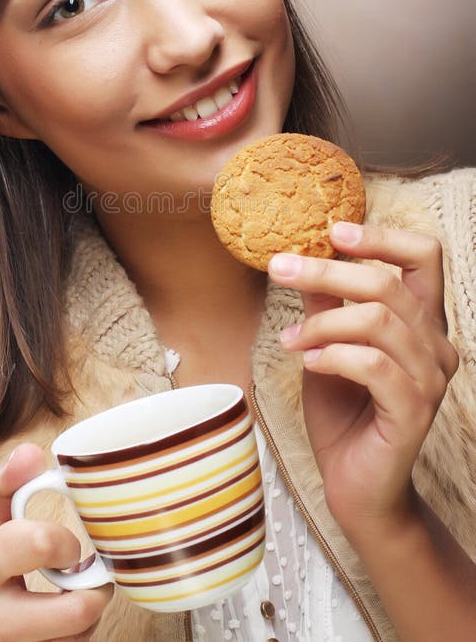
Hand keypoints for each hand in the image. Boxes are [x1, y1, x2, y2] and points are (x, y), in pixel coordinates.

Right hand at [0, 444, 111, 641]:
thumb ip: (5, 487)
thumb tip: (32, 452)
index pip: (41, 545)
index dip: (68, 543)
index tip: (70, 546)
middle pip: (73, 612)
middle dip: (95, 590)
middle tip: (88, 574)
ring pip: (76, 638)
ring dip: (86, 615)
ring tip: (71, 595)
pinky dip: (75, 636)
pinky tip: (60, 621)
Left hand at [268, 222, 457, 540]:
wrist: (355, 484)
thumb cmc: (343, 412)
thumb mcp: (327, 345)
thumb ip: (325, 303)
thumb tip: (303, 256)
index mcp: (421, 322)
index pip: (424, 257)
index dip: (382, 236)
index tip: (334, 231)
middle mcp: (435, 345)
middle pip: (387, 283)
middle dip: (327, 270)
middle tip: (280, 268)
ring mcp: (429, 379)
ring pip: (377, 320)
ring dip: (323, 322)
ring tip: (291, 338)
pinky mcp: (413, 411)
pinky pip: (373, 365)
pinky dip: (333, 355)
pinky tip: (308, 363)